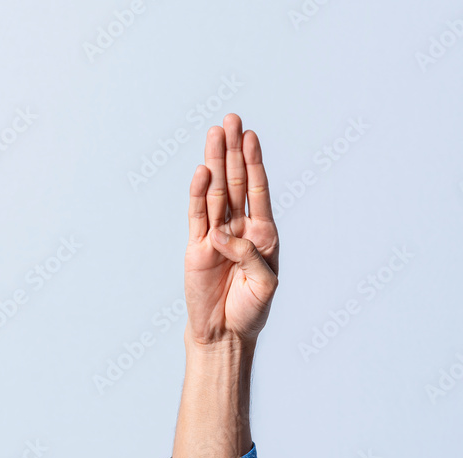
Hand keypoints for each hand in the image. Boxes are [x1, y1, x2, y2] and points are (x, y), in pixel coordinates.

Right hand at [184, 114, 279, 348]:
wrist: (224, 334)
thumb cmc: (250, 311)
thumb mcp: (265, 284)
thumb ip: (251, 256)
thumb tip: (225, 235)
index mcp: (263, 234)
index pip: (257, 191)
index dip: (254, 163)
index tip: (250, 136)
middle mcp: (240, 229)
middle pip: (236, 182)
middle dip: (233, 151)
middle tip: (231, 119)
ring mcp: (216, 235)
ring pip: (215, 192)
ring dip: (215, 163)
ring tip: (214, 133)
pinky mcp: (196, 246)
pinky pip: (197, 215)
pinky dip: (198, 193)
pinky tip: (202, 171)